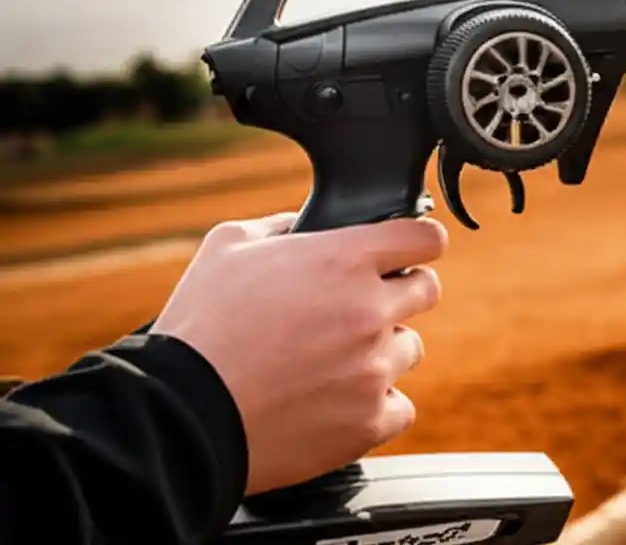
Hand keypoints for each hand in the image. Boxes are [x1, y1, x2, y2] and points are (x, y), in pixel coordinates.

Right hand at [151, 212, 446, 494]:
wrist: (181, 413)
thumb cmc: (199, 328)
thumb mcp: (227, 247)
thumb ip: (280, 226)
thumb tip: (305, 223)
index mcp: (345, 260)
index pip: (426, 239)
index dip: (418, 244)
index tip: (406, 254)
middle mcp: (370, 311)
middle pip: (426, 292)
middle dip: (398, 296)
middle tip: (356, 311)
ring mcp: (374, 368)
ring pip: (409, 350)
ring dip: (380, 352)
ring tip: (327, 362)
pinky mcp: (370, 420)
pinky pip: (399, 406)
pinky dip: (374, 406)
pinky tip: (335, 402)